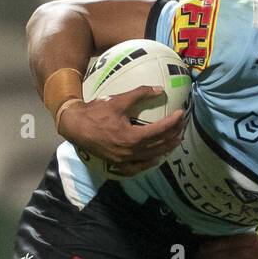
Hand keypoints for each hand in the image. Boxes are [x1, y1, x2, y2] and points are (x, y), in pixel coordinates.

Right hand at [59, 85, 185, 176]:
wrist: (75, 126)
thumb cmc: (96, 113)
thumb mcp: (119, 101)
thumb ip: (140, 94)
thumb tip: (159, 89)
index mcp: (131, 137)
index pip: (159, 131)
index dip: (173, 122)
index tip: (181, 113)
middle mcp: (129, 152)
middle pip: (158, 145)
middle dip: (173, 135)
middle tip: (182, 127)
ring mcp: (123, 161)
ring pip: (150, 158)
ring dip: (165, 149)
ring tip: (175, 141)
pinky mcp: (116, 164)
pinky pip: (136, 168)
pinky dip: (148, 164)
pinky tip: (155, 159)